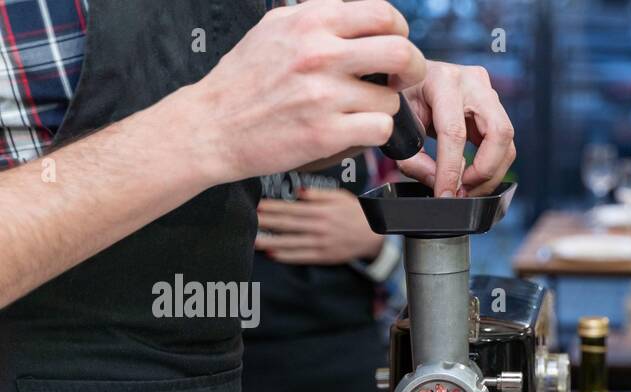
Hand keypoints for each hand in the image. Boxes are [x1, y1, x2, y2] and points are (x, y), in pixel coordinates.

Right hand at [188, 0, 424, 182]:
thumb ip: (317, 17)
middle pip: (401, 52)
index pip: (383, 14)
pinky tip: (354, 129)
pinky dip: (374, 133)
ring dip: (382, 107)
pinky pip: (380, 130)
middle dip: (412, 68)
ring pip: (391, 99)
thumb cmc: (244, 80)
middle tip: (402, 79)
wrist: (212, 126)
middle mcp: (319, 54)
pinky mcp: (326, 133)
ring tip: (359, 109)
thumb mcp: (276, 28)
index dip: (399, 31)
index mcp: (311, 21)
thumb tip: (356, 11)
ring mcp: (324, 95)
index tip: (393, 45)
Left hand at [255, 188, 382, 264]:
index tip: (257, 205)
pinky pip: (302, 257)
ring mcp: (321, 244)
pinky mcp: (324, 256)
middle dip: (267, 223)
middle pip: (287, 225)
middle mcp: (320, 228)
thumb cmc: (356, 213)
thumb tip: (299, 191)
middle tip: (247, 221)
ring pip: (291, 243)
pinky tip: (272, 254)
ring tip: (253, 241)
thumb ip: (319, 194)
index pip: (292, 208)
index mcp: (322, 211)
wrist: (375, 235)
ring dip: (270, 241)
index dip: (273, 207)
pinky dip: (286, 256)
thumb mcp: (341, 197)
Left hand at [396, 61, 515, 196]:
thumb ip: (413, 158)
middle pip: (499, 134)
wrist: (409, 79)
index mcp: (443, 80)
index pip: (454, 132)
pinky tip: (472, 177)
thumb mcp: (398, 126)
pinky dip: (491, 166)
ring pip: (507, 142)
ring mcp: (488, 93)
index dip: (451, 169)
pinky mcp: (495, 108)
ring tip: (466, 188)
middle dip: (484, 171)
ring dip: (490, 173)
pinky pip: (504, 144)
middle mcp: (472, 82)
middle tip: (463, 191)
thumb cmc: (402, 99)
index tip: (445, 194)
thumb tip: (441, 183)